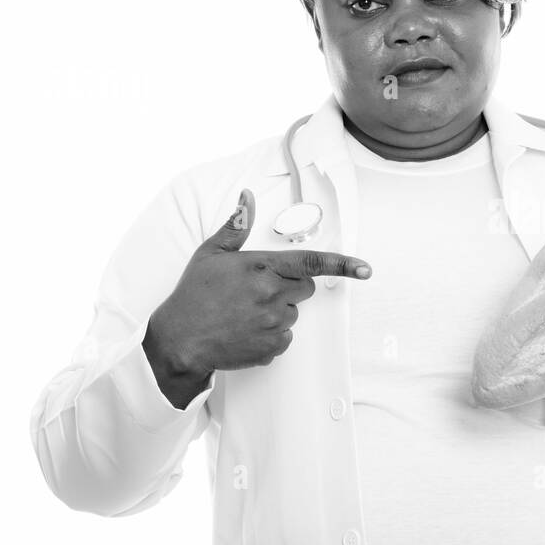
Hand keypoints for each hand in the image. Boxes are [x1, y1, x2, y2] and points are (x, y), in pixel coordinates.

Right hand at [144, 188, 372, 379]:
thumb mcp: (211, 253)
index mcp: (262, 267)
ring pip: (293, 314)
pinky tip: (246, 330)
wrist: (179, 340)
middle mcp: (272, 295)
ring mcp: (273, 323)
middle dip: (289, 287)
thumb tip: (247, 197)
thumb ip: (236, 225)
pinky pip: (284, 338)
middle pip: (305, 288)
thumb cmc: (193, 295)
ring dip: (278, 312)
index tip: (366, 269)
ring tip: (245, 312)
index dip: (343, 265)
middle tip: (257, 289)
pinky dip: (270, 335)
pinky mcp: (271, 348)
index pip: (312, 263)